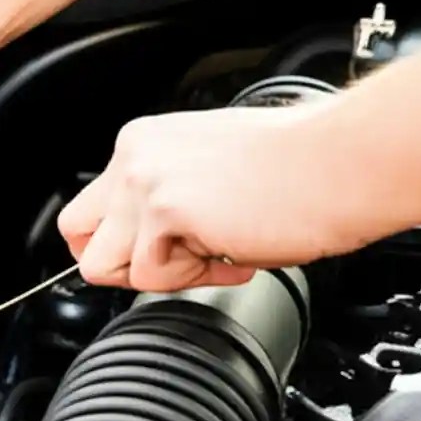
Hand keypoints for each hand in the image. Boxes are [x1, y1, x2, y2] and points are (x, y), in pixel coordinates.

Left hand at [58, 104, 374, 291]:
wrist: (343, 162)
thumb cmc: (299, 170)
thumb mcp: (210, 174)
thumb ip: (167, 201)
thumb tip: (148, 243)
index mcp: (142, 143)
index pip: (89, 211)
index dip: (122, 245)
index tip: (163, 252)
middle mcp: (134, 156)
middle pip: (76, 237)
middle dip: (121, 265)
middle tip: (179, 262)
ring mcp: (144, 182)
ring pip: (108, 266)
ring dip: (164, 274)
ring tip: (217, 252)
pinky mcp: (164, 210)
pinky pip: (149, 275)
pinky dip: (193, 277)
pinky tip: (233, 250)